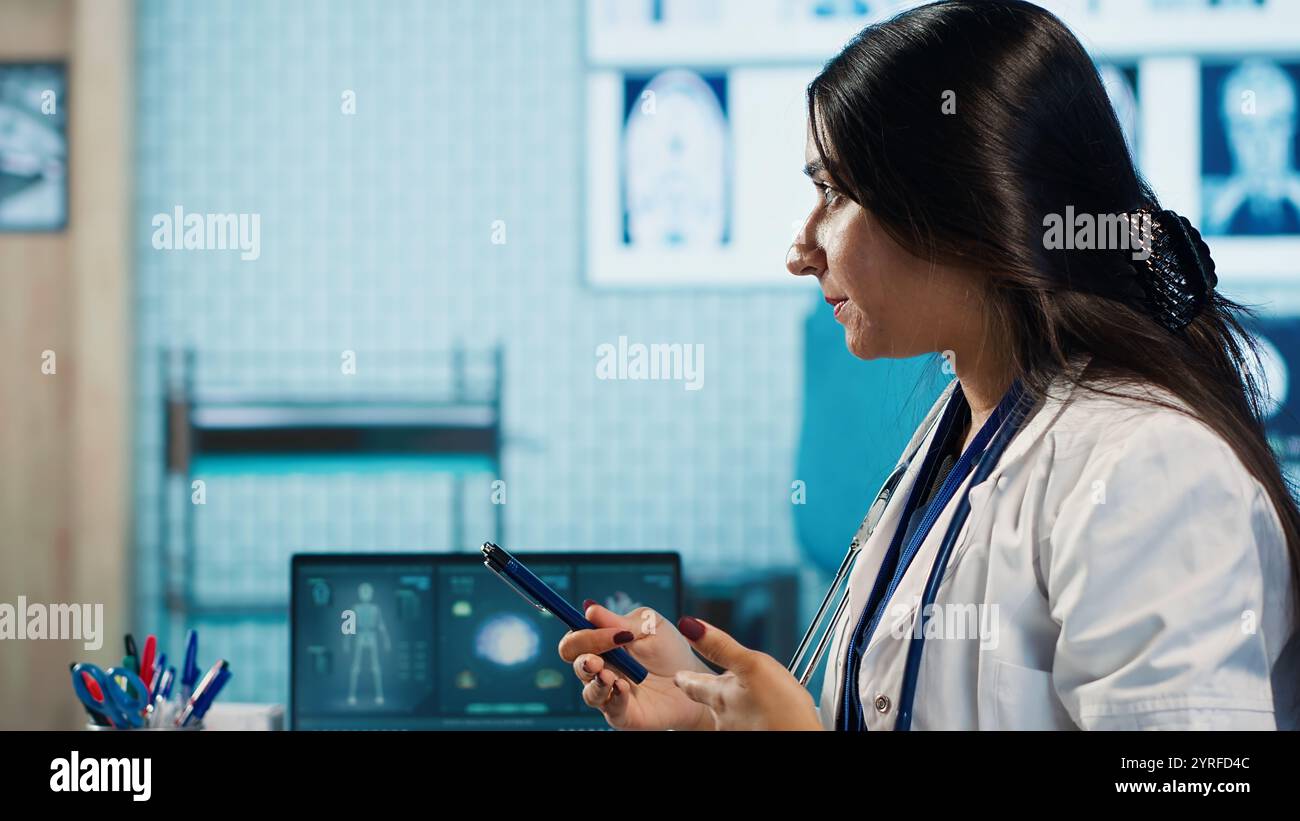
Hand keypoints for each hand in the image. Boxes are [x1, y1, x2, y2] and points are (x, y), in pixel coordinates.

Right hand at [559, 603, 714, 730]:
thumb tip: (590, 608)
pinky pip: (610, 708)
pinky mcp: (622, 714)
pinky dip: (615, 697)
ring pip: (588, 691)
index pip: (576, 639)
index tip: (611, 633)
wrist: (693, 679)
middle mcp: (600, 668)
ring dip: (595, 682)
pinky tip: (625, 688)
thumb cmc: (669, 650)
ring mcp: (609, 693)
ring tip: (609, 676)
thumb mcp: (650, 627)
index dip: (583, 635)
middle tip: (598, 659)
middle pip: (575, 663)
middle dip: (583, 658)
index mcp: (602, 644)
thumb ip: (620, 621)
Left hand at [673, 616, 822, 730]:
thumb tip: (690, 626)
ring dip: (734, 704)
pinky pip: (747, 723)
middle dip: (711, 690)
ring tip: (743, 697)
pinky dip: (751, 715)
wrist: (802, 739)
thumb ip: (721, 646)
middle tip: (705, 685)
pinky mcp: (755, 735)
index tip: (678, 676)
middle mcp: (725, 719)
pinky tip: (764, 714)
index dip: (685, 678)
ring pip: (730, 714)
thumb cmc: (782, 711)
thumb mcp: (753, 666)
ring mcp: (739, 731)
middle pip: (713, 700)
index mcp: (721, 697)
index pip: (693, 685)